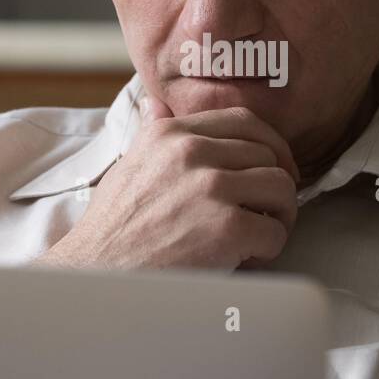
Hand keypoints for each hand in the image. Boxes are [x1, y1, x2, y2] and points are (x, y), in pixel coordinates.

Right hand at [33, 97, 299, 272]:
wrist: (97, 274)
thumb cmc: (114, 227)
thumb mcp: (128, 164)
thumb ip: (149, 130)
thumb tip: (157, 103)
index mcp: (171, 134)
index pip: (244, 121)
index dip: (269, 145)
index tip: (272, 166)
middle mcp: (191, 152)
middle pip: (268, 154)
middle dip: (277, 182)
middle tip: (270, 206)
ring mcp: (211, 188)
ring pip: (281, 187)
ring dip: (280, 214)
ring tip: (262, 231)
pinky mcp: (226, 228)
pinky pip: (275, 230)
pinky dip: (270, 247)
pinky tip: (249, 256)